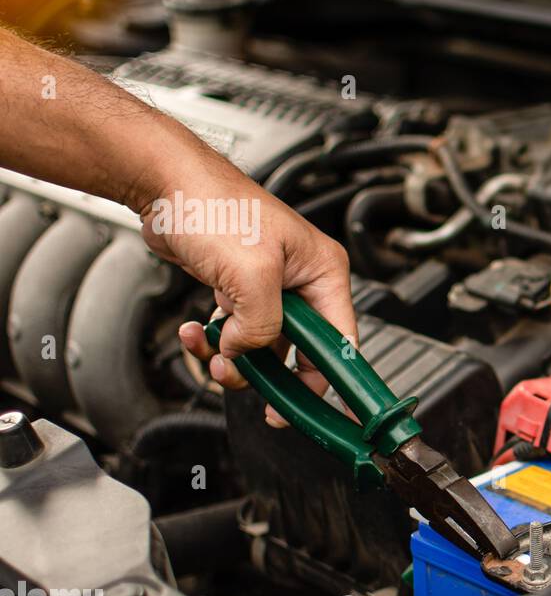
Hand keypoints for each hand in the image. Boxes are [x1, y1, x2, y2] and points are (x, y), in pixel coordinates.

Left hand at [138, 150, 356, 427]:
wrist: (164, 184)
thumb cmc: (214, 205)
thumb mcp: (251, 274)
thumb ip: (261, 326)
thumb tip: (247, 353)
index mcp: (323, 272)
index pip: (340, 341)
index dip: (329, 379)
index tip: (317, 411)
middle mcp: (302, 281)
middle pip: (299, 350)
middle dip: (268, 371)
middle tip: (247, 383)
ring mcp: (269, 286)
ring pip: (261, 346)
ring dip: (233, 359)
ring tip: (212, 352)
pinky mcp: (238, 289)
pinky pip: (233, 332)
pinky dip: (212, 339)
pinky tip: (194, 331)